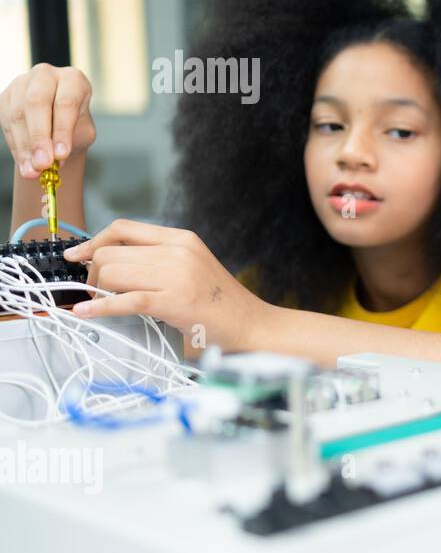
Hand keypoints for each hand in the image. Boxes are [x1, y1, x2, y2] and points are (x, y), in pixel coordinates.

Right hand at [0, 64, 96, 177]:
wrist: (58, 122)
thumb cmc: (76, 124)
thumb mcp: (83, 130)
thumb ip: (71, 140)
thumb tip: (55, 158)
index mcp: (72, 78)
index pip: (66, 103)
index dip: (62, 130)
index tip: (61, 155)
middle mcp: (45, 75)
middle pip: (36, 103)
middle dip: (39, 137)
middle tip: (43, 163)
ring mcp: (21, 83)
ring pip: (18, 115)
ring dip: (25, 147)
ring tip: (33, 171)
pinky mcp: (5, 97)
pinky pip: (6, 123)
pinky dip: (16, 147)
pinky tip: (25, 164)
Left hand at [63, 219, 267, 352]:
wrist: (251, 324)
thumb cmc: (219, 302)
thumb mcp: (191, 266)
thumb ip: (158, 259)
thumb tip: (109, 261)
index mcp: (181, 238)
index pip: (124, 227)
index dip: (93, 241)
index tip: (76, 255)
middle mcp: (178, 251)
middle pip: (111, 252)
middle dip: (94, 273)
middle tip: (98, 291)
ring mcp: (177, 275)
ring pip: (112, 273)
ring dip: (99, 291)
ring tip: (105, 304)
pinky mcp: (174, 301)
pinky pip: (124, 300)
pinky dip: (99, 307)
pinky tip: (86, 313)